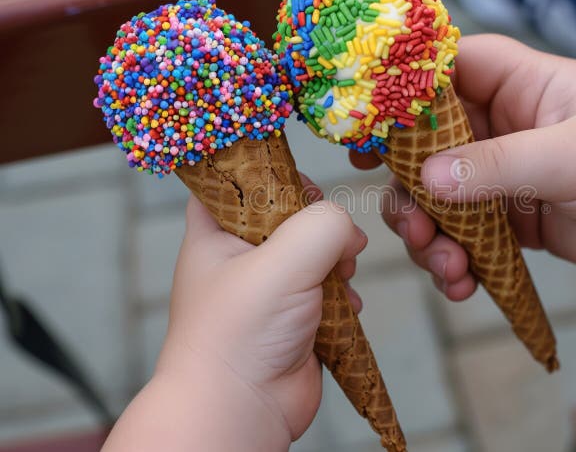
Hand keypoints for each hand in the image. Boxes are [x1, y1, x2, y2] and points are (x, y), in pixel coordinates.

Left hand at [104, 184, 366, 451]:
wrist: (241, 411)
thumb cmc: (241, 335)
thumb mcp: (281, 262)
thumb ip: (322, 225)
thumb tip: (348, 229)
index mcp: (216, 232)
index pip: (240, 179)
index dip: (273, 174)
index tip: (304, 187)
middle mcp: (241, 255)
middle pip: (290, 213)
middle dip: (322, 224)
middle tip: (334, 241)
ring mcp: (269, 287)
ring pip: (316, 251)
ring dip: (339, 260)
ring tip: (342, 275)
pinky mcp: (295, 316)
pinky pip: (330, 288)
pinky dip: (345, 294)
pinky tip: (347, 306)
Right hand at [352, 34, 575, 298]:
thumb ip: (503, 165)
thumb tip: (428, 178)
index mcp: (527, 85)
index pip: (454, 67)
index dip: (408, 88)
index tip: (370, 124)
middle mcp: (509, 126)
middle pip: (430, 140)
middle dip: (410, 182)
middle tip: (409, 219)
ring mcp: (508, 175)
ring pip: (441, 195)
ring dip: (429, 231)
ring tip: (445, 265)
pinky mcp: (513, 221)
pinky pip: (466, 236)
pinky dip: (455, 260)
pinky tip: (463, 283)